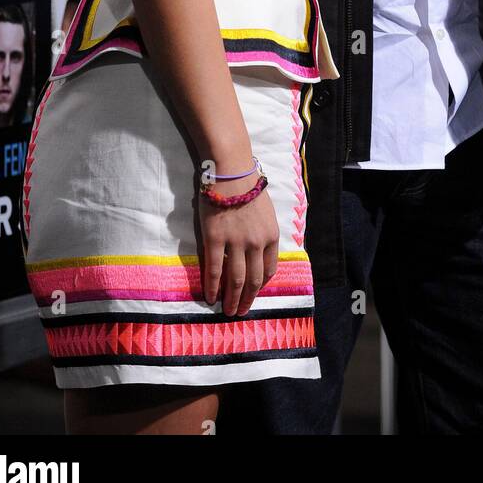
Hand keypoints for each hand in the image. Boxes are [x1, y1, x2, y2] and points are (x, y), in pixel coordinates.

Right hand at [198, 184, 279, 315]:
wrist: (231, 170)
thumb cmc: (247, 186)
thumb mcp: (266, 211)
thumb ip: (264, 232)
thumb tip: (259, 250)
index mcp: (271, 236)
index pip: (269, 269)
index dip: (261, 285)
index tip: (254, 293)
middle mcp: (256, 243)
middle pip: (253, 279)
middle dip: (247, 299)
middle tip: (241, 312)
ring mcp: (236, 242)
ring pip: (235, 280)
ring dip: (232, 299)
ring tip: (228, 311)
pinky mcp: (215, 239)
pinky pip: (214, 269)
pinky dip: (213, 286)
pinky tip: (211, 297)